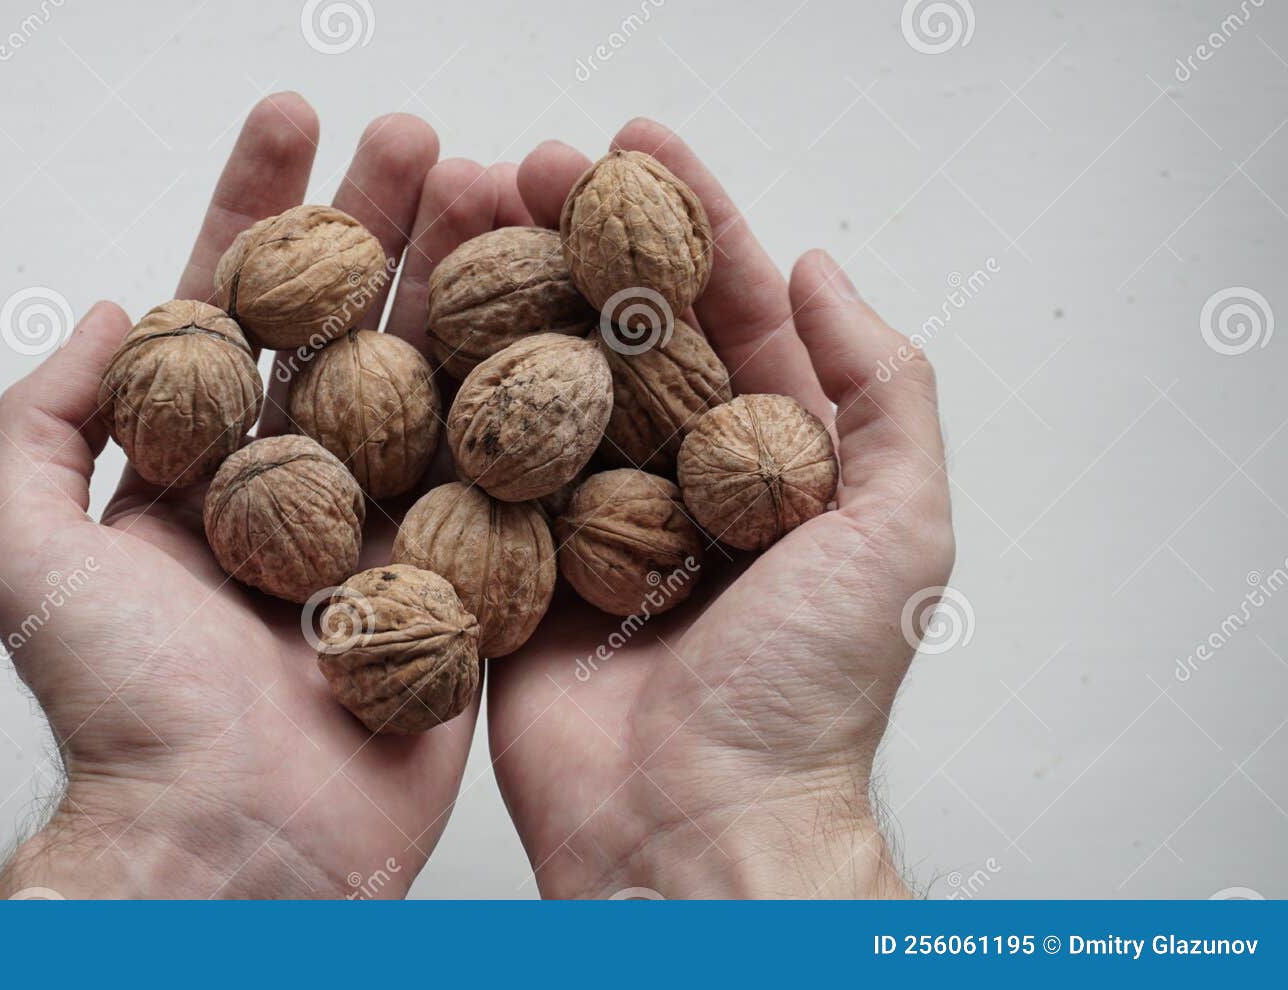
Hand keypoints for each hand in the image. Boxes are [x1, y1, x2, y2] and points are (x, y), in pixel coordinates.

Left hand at [0, 94, 517, 898]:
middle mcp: (297, 487)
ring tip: (494, 191)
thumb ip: (45, 426)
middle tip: (419, 140)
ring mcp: (384, 531)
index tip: (295, 125)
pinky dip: (525, 401)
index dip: (261, 212)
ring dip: (461, 285)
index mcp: (201, 470)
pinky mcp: (458, 584)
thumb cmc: (125, 717)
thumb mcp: (28, 558)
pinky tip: (555, 319)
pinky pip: (496, 481)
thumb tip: (108, 309)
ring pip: (429, 383)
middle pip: (346, 327)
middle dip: (380, 225)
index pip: (231, 308)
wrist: (233, 845)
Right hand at [488, 121, 954, 898]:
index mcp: (766, 462)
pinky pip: (474, 473)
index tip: (633, 143)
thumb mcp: (898, 532)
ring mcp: (585, 524)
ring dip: (500, 294)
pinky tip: (408, 326)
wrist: (698, 832)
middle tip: (518, 163)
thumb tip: (824, 272)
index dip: (683, 219)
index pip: (724, 311)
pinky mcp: (510, 573)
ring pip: (540, 383)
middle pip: (616, 331)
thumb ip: (885, 394)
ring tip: (450, 212)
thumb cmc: (807, 701)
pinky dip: (444, 400)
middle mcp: (672, 482)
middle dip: (569, 237)